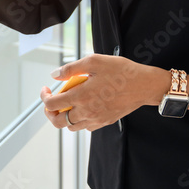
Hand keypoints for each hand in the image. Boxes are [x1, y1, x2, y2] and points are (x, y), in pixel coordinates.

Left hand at [40, 54, 166, 131]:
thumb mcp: (94, 61)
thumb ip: (71, 68)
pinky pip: (85, 127)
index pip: (52, 104)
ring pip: (71, 126)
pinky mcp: (105, 122)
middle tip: (51, 101)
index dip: (44, 97)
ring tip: (67, 104)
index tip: (46, 89)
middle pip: (58, 122)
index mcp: (81, 96)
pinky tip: (83, 107)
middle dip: (49, 112)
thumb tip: (55, 74)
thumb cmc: (121, 71)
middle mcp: (87, 111)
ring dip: (64, 117)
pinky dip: (79, 120)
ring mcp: (96, 119)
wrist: (144, 85)